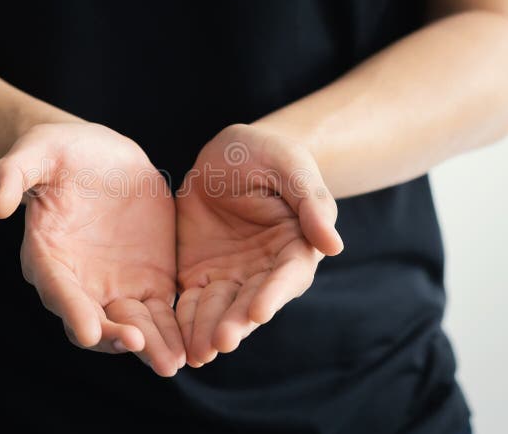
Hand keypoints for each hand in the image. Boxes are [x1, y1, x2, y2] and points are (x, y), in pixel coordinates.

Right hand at [0, 123, 184, 375]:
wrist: (99, 157)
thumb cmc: (59, 152)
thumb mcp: (36, 150)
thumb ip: (12, 173)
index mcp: (47, 254)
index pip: (56, 288)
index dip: (70, 309)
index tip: (87, 331)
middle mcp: (79, 281)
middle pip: (94, 319)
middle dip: (113, 336)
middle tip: (137, 345)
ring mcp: (115, 285)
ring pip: (131, 324)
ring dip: (149, 345)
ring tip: (171, 362)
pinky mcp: (149, 280)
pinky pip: (162, 311)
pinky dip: (174, 330)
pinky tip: (193, 346)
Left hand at [175, 124, 343, 366]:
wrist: (229, 154)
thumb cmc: (269, 155)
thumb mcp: (291, 166)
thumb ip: (311, 202)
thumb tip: (334, 245)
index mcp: (295, 246)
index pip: (287, 276)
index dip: (274, 294)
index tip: (259, 312)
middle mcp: (264, 269)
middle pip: (252, 301)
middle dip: (237, 323)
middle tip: (221, 342)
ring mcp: (231, 274)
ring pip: (221, 308)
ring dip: (209, 330)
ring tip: (197, 353)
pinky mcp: (199, 273)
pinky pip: (191, 299)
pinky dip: (183, 320)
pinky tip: (174, 339)